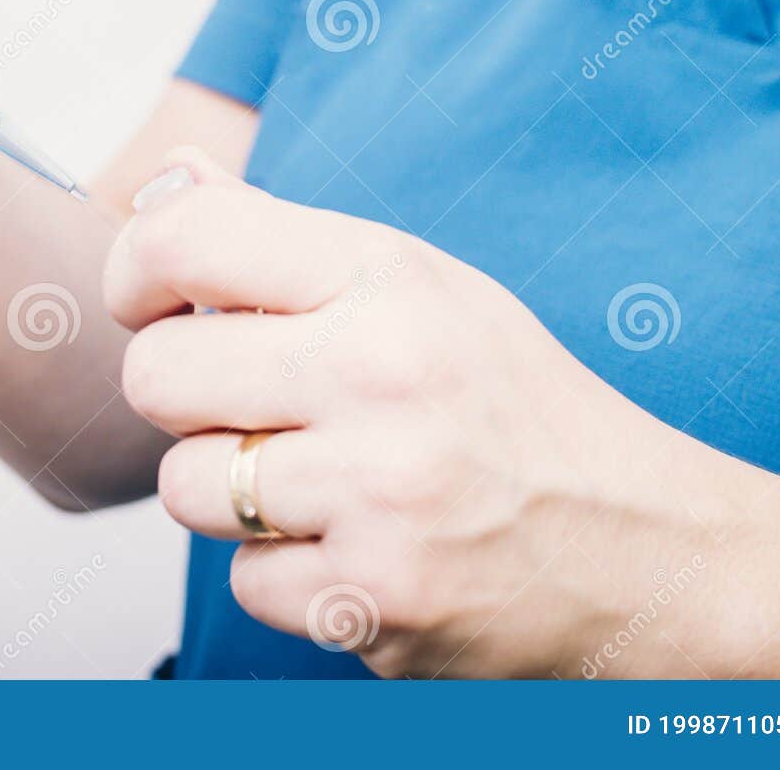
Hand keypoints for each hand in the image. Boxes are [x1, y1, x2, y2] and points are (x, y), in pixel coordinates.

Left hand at [104, 148, 754, 677]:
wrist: (645, 549)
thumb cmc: (518, 408)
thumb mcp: (423, 288)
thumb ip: (281, 238)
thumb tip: (163, 181)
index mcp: (389, 276)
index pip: (182, 237)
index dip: (133, 273)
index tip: (153, 304)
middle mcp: (381, 372)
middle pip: (156, 375)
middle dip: (186, 397)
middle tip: (253, 407)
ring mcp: (379, 491)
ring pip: (187, 487)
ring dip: (234, 495)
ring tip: (321, 484)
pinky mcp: (376, 598)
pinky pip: (243, 581)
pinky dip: (286, 574)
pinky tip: (359, 548)